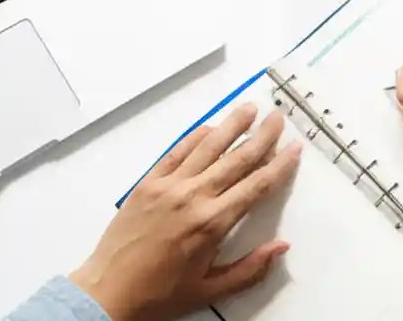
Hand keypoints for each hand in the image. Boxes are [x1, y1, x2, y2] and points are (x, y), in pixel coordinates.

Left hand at [69, 104, 301, 320]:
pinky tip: (209, 128)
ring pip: (207, 148)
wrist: (109, 291)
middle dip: (260, 137)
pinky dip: (194, 137)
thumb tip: (281, 248)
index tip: (293, 149)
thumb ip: (250, 269)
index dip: (279, 166)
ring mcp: (168, 186)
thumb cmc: (159, 295)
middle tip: (277, 118)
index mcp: (212, 223)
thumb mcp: (211, 290)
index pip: (255, 187)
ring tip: (248, 108)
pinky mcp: (147, 183)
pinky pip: (176, 153)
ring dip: (230, 126)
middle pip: (235, 160)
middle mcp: (192, 197)